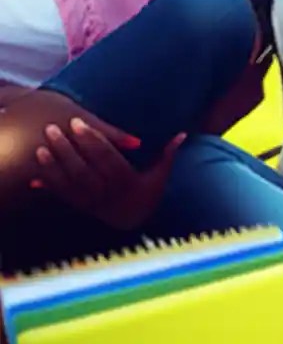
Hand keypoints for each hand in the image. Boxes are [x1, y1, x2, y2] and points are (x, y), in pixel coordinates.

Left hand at [32, 118, 185, 230]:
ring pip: (70, 182)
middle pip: (84, 170)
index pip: (107, 159)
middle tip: (54, 127)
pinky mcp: (79, 206)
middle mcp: (107, 194)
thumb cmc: (149, 192)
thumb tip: (183, 133)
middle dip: (67, 148)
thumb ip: (168, 153)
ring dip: (54, 163)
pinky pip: (61, 193)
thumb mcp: (161, 175)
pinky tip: (37, 165)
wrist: (134, 220)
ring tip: (42, 144)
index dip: (92, 141)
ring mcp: (91, 202)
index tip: (79, 123)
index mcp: (127, 183)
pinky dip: (47, 180)